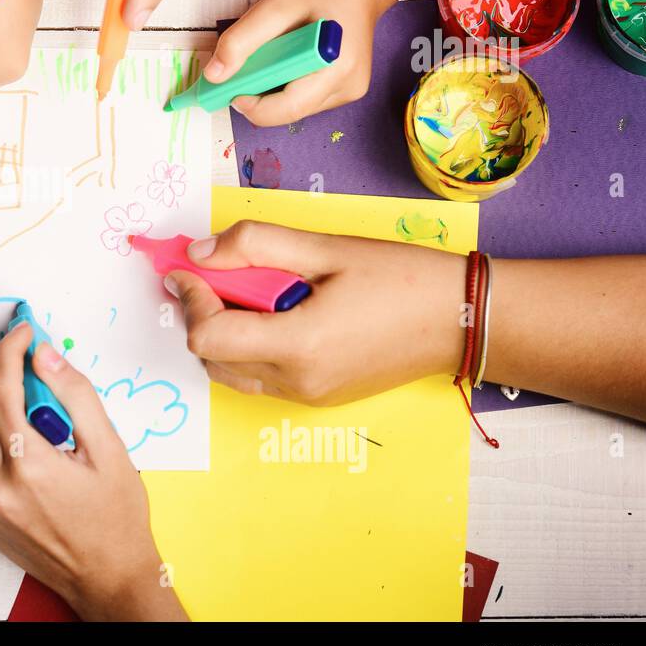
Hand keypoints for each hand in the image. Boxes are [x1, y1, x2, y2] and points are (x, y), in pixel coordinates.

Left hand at [0, 324, 186, 620]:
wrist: (108, 579)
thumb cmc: (117, 519)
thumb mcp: (110, 450)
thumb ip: (76, 396)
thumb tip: (46, 355)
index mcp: (30, 465)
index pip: (2, 387)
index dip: (11, 350)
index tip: (25, 333)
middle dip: (8, 381)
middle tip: (42, 385)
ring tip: (34, 422)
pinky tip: (22, 450)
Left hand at [170, 221, 466, 405]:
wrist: (461, 320)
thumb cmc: (401, 278)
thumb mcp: (326, 247)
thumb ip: (256, 246)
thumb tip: (200, 252)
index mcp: (298, 346)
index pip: (208, 336)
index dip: (189, 298)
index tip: (183, 268)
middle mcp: (296, 382)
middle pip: (211, 357)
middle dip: (202, 312)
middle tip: (214, 272)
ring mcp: (306, 397)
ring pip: (231, 372)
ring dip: (223, 332)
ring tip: (247, 291)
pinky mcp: (317, 399)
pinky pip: (259, 377)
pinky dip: (249, 346)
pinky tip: (273, 312)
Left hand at [206, 0, 383, 125]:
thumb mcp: (276, 6)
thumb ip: (241, 40)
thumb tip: (214, 76)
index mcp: (338, 67)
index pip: (288, 108)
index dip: (252, 105)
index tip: (230, 87)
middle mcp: (349, 87)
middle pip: (288, 111)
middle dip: (259, 94)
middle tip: (247, 64)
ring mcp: (349, 91)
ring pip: (293, 108)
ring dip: (272, 89)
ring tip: (274, 53)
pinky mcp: (345, 91)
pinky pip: (303, 100)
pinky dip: (286, 85)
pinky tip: (288, 59)